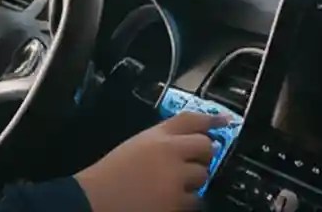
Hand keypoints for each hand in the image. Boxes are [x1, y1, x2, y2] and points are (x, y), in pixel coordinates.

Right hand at [75, 112, 225, 211]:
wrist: (95, 199)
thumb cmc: (113, 172)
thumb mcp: (138, 144)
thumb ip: (165, 139)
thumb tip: (197, 142)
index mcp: (157, 137)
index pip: (191, 120)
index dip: (212, 119)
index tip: (226, 120)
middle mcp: (170, 153)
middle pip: (206, 146)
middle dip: (203, 155)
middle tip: (192, 162)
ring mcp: (176, 180)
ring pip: (203, 176)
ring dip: (195, 180)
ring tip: (175, 185)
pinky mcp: (176, 204)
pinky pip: (195, 201)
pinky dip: (187, 201)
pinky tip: (171, 200)